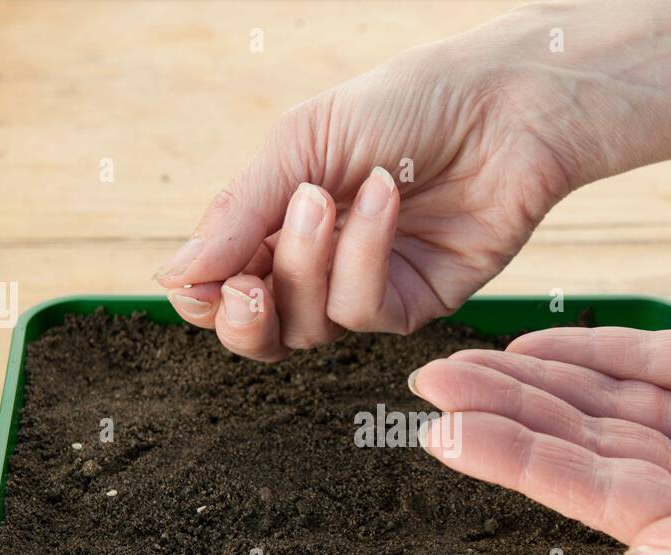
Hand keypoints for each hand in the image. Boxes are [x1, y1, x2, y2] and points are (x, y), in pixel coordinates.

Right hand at [152, 41, 573, 360]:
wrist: (499, 105)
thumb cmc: (403, 107)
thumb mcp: (301, 145)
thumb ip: (237, 213)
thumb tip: (171, 278)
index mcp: (276, 221)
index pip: (219, 288)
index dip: (203, 298)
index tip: (202, 281)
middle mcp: (317, 264)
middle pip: (257, 333)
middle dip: (243, 320)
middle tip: (248, 285)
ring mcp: (366, 288)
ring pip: (307, 327)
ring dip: (308, 264)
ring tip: (328, 196)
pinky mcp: (413, 303)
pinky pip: (365, 312)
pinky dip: (364, 257)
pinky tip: (385, 200)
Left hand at [411, 304, 670, 554]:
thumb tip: (647, 553)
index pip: (605, 497)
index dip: (526, 466)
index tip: (453, 436)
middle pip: (586, 450)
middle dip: (506, 421)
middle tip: (429, 390)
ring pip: (603, 408)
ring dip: (530, 386)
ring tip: (457, 365)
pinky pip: (647, 367)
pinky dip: (588, 354)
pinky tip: (533, 348)